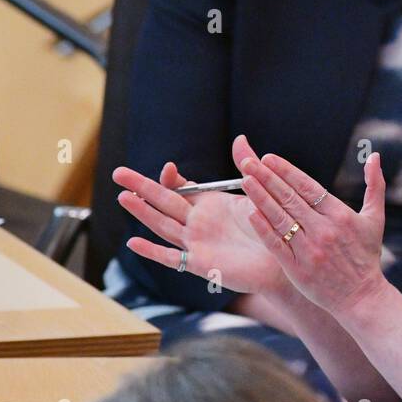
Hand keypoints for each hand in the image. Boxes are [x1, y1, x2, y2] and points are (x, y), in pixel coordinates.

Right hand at [114, 138, 284, 295]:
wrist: (283, 258)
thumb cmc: (271, 226)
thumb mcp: (258, 192)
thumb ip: (247, 165)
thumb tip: (240, 138)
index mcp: (209, 203)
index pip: (180, 188)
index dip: (171, 178)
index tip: (169, 168)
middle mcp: (198, 221)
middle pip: (163, 201)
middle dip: (141, 186)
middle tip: (118, 172)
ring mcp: (196, 242)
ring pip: (163, 224)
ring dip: (142, 212)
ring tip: (122, 197)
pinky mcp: (200, 263)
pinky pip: (172, 257)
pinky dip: (152, 251)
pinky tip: (133, 242)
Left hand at [238, 146, 388, 317]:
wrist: (361, 297)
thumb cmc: (367, 256)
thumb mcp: (375, 218)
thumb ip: (375, 185)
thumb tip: (374, 156)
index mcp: (340, 215)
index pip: (308, 187)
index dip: (287, 171)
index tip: (269, 158)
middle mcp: (323, 230)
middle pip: (290, 198)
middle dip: (267, 178)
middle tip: (248, 162)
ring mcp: (309, 249)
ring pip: (280, 218)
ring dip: (261, 198)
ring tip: (245, 181)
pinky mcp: (297, 268)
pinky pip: (276, 244)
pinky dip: (263, 228)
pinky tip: (251, 213)